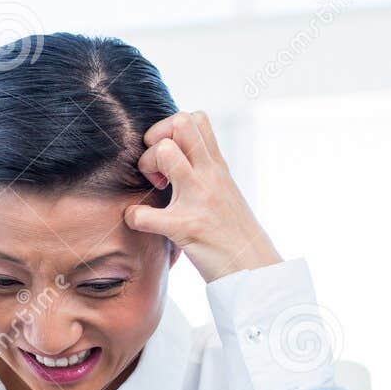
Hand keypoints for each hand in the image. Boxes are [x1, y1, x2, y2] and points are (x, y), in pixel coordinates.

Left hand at [123, 111, 280, 282]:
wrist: (255, 270)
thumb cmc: (235, 236)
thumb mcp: (226, 194)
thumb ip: (206, 174)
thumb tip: (182, 163)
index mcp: (217, 167)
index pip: (195, 119)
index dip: (171, 131)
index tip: (170, 160)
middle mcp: (210, 175)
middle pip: (180, 122)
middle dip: (156, 139)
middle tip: (157, 170)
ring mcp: (199, 199)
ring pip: (164, 151)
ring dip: (146, 166)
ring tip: (155, 190)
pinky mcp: (187, 227)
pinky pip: (144, 214)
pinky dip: (134, 218)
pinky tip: (141, 225)